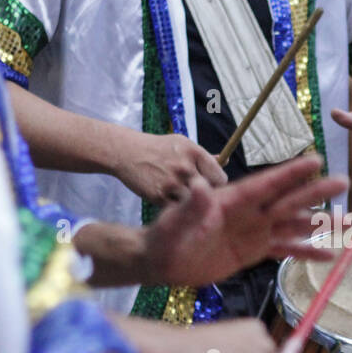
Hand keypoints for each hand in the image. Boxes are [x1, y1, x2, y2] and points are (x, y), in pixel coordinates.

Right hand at [112, 132, 226, 203]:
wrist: (126, 152)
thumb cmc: (158, 148)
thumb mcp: (181, 144)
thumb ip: (204, 156)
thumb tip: (225, 161)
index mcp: (194, 152)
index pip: (220, 178)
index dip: (217, 185)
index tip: (211, 186)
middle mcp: (185, 167)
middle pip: (209, 193)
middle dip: (205, 196)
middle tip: (196, 194)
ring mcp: (171, 182)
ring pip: (192, 203)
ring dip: (189, 203)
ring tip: (180, 196)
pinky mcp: (158, 196)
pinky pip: (176, 208)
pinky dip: (174, 207)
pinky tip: (168, 198)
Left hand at [144, 155, 347, 287]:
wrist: (164, 261)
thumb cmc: (168, 236)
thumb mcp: (177, 220)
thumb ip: (193, 205)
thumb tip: (200, 187)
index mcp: (234, 199)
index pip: (268, 184)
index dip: (291, 173)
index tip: (315, 161)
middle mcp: (251, 212)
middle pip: (289, 200)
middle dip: (316, 192)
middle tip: (345, 182)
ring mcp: (255, 231)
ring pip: (294, 225)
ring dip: (320, 224)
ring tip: (349, 223)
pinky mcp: (255, 251)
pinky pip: (285, 251)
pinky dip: (306, 253)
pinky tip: (328, 255)